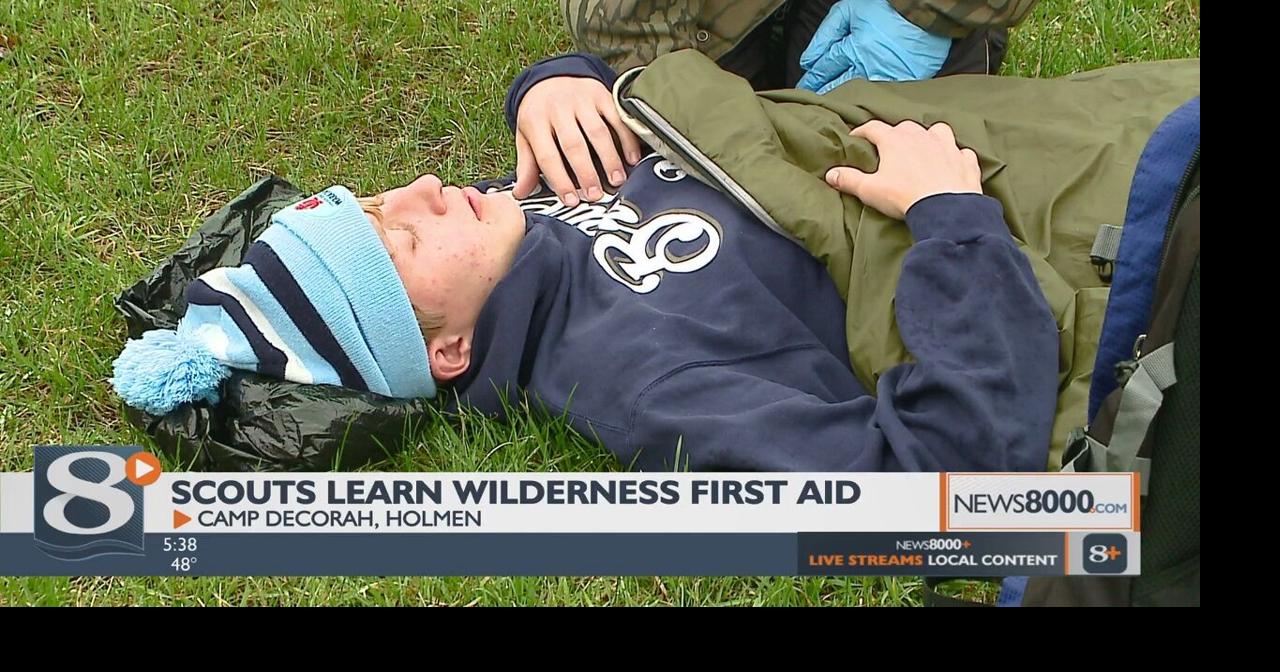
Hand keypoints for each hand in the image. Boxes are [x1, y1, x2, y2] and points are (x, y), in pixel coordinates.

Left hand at [514, 76, 642, 205]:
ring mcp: (580, 100)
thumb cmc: (539, 114)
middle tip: (596, 195)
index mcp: (535, 121)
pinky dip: (626, 139)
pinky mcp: (601, 94)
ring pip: (597, 132)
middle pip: (574, 145)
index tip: (571, 200)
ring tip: (617, 180)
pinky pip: (617, 118)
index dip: (560, 180)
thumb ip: (527, 165)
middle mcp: (558, 109)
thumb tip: (521, 194)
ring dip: (609, 159)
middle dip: (586, 173)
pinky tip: (631, 158)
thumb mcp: (526, 136)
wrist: (551, 76)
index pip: (547, 156)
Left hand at [796, 0, 950, 92]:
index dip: (812, 80)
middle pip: (840, 88)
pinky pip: (885, 97)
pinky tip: (862, 107)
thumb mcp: (850, 10)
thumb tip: (808, 60)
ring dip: (846, 102)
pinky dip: (872, 102)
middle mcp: (871, 67)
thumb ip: (826, 34)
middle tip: (813, 105)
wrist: (925, 8)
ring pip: (860, 97)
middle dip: (824, 95)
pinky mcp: (907, 82)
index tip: (803, 88)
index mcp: (856, 49)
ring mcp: (890, 78)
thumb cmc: (887, 6)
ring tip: (833, 110)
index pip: (825, 70)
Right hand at [825, 120, 980, 219]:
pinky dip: (956, 156)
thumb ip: (849, 180)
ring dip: (930, 137)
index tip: (856, 138)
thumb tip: (830, 174)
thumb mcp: (870, 190)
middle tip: (890, 148)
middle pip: (905, 127)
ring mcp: (946, 146)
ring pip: (937, 130)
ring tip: (925, 148)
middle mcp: (921, 136)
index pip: (873, 128)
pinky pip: (961, 152)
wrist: (945, 208)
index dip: (862, 132)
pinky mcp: (964, 160)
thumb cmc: (904, 197)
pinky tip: (952, 163)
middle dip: (896, 134)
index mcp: (895, 140)